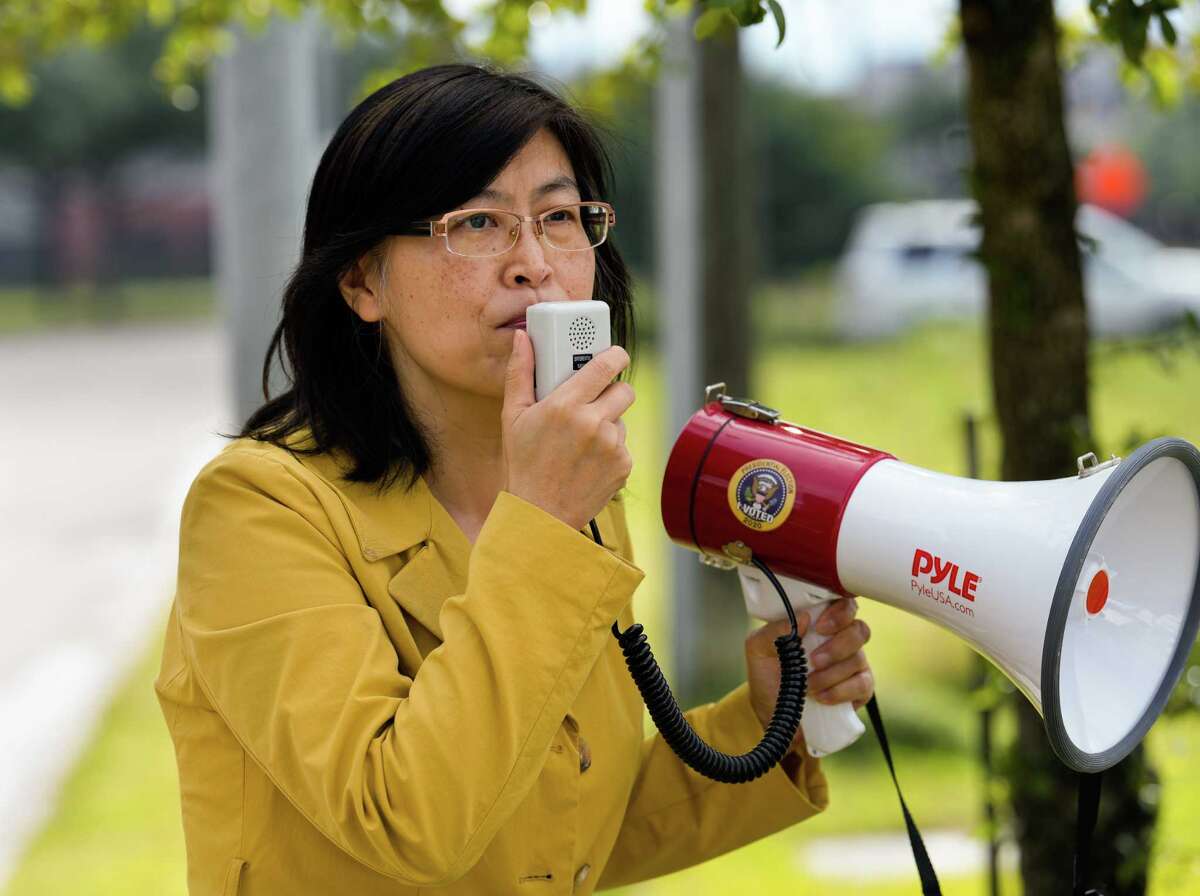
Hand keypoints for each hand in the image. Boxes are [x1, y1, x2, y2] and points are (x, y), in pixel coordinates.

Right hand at [501, 329, 634, 531]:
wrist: (540, 514)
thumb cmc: (523, 463)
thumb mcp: (512, 416)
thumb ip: (520, 372)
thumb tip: (523, 338)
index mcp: (566, 405)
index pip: (607, 364)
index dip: (615, 355)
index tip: (614, 355)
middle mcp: (593, 423)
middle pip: (624, 389)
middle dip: (612, 391)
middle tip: (593, 401)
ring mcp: (612, 446)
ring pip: (622, 419)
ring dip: (608, 423)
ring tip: (581, 440)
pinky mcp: (623, 465)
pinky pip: (623, 445)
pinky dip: (610, 449)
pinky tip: (588, 460)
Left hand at [744, 598, 873, 752]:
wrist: (772, 712)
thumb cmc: (768, 675)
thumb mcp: (758, 649)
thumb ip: (775, 630)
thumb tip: (802, 617)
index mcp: (819, 624)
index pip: (842, 605)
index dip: (839, 612)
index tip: (821, 626)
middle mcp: (840, 640)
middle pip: (858, 630)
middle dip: (836, 646)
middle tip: (813, 660)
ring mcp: (853, 664)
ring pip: (858, 659)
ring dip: (831, 674)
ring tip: (809, 684)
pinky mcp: (859, 688)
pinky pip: (862, 684)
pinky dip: (840, 691)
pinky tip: (821, 696)